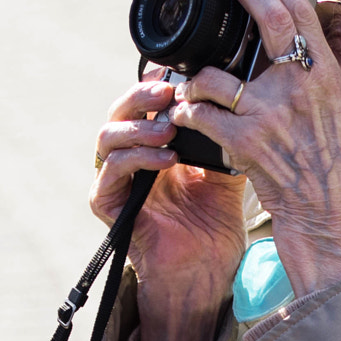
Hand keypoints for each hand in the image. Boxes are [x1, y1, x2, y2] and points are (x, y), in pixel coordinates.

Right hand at [90, 76, 246, 340]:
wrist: (206, 266)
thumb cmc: (214, 217)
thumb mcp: (225, 165)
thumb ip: (221, 133)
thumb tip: (234, 96)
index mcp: (153, 140)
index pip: (143, 100)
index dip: (154, 83)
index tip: (178, 74)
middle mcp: (130, 154)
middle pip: (120, 110)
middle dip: (142, 94)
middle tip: (169, 91)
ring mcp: (115, 177)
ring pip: (108, 136)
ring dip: (139, 126)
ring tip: (168, 128)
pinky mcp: (106, 202)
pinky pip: (111, 171)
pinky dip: (138, 158)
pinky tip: (167, 159)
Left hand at [170, 0, 340, 296]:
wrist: (330, 216)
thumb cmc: (336, 167)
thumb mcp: (336, 111)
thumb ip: (311, 77)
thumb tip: (291, 46)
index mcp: (324, 76)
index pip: (300, 12)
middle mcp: (301, 87)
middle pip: (267, 19)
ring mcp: (272, 113)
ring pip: (214, 75)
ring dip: (192, 80)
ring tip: (189, 89)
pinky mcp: (246, 142)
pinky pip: (201, 114)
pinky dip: (187, 113)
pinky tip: (187, 118)